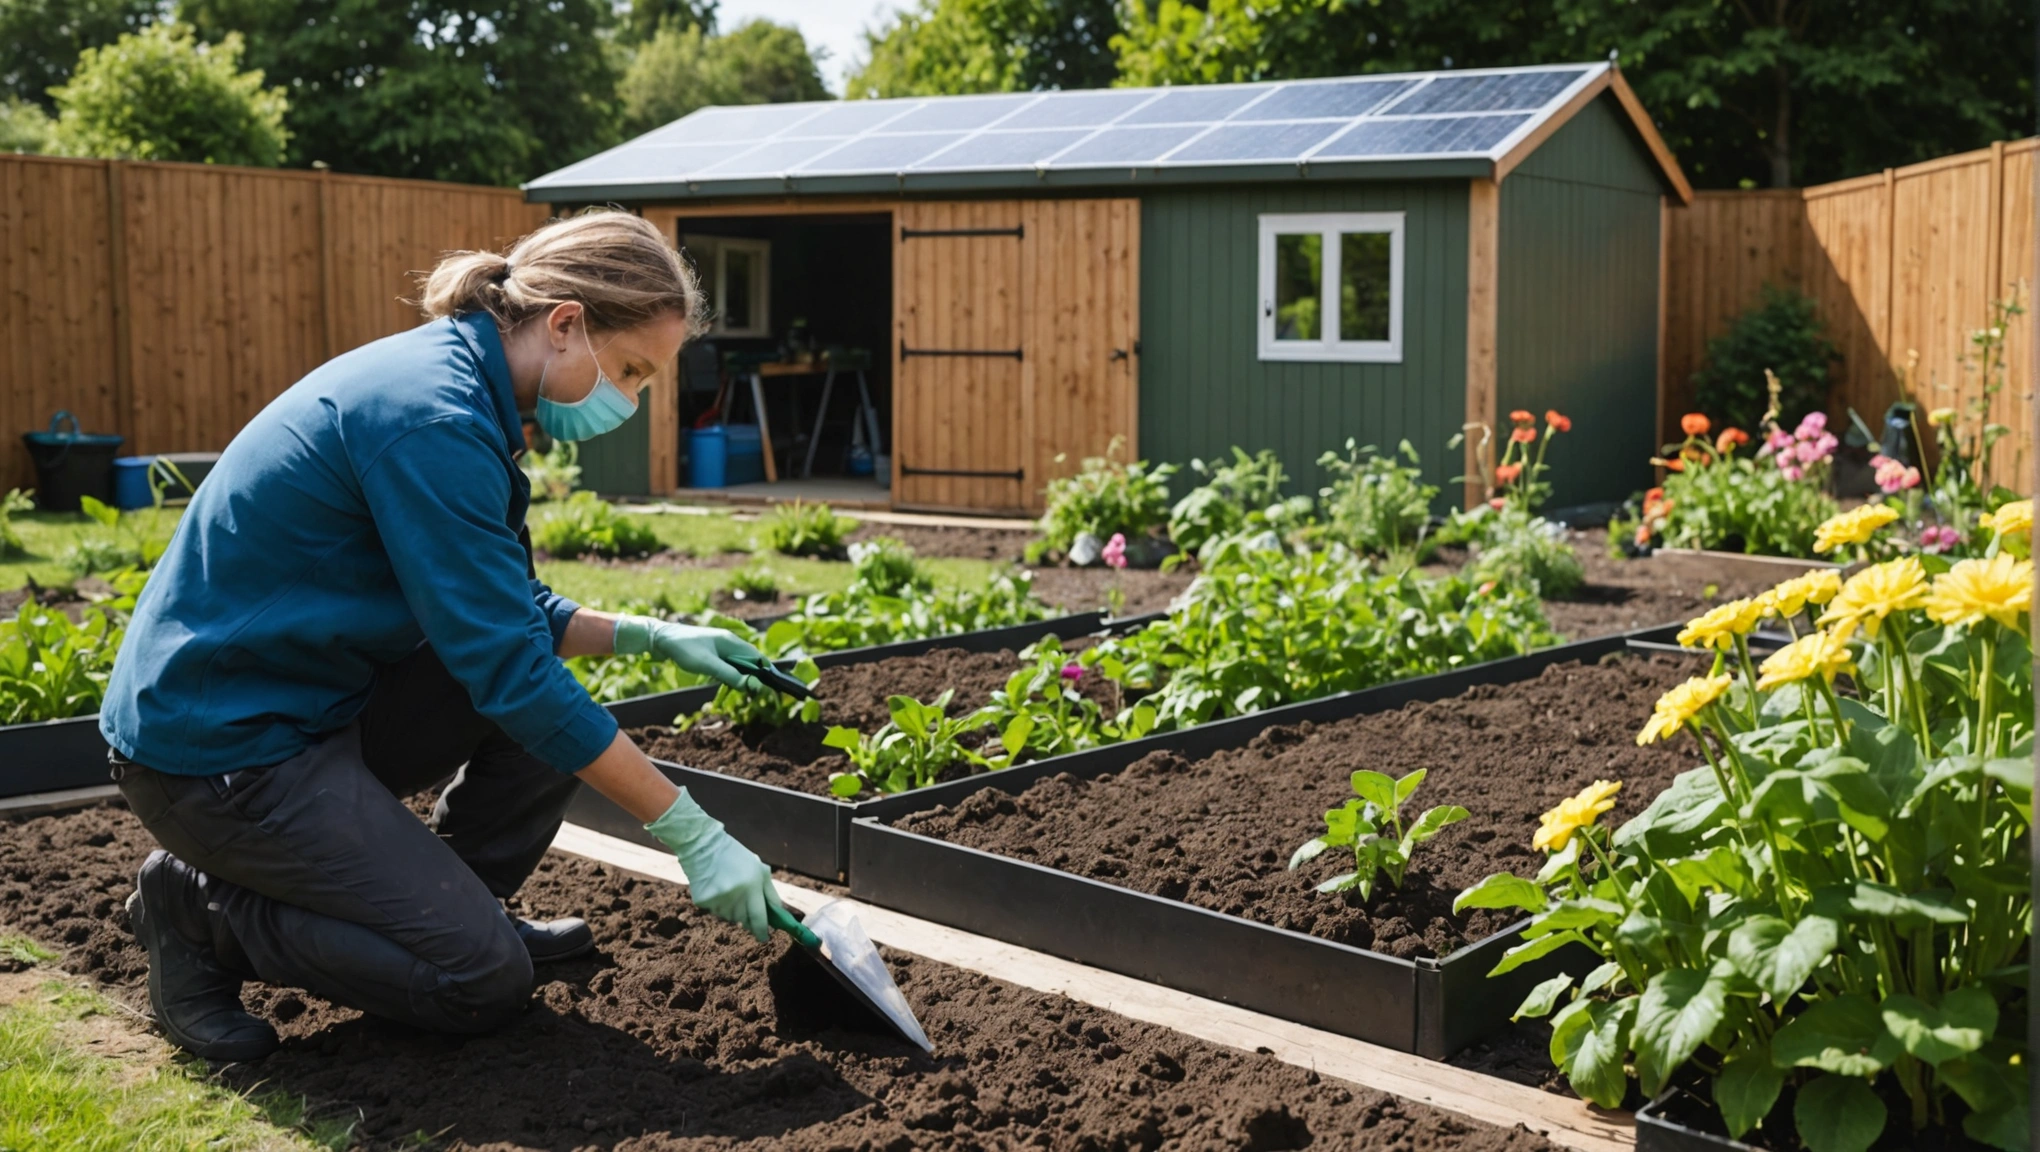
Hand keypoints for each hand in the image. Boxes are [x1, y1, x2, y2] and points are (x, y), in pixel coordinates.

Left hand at [614, 617, 764, 692]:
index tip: (767, 687)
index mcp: (731, 641)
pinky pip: (727, 664)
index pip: (757, 656)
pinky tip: (725, 682)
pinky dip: (729, 674)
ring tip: (741, 690)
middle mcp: (729, 642)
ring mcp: (720, 646)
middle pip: (749, 661)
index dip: (764, 671)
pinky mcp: (711, 651)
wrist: (660, 638)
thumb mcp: (708, 665)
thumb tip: (752, 685)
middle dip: (753, 676)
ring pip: (738, 663)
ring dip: (740, 676)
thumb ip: (730, 675)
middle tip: (752, 693)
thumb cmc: (683, 649)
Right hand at [644, 788, 783, 941]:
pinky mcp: (703, 901)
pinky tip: (717, 889)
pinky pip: (715, 911)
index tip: (764, 938)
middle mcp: (735, 895)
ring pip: (730, 917)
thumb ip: (770, 892)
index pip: (758, 917)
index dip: (762, 931)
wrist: (703, 846)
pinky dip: (719, 905)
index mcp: (752, 885)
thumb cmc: (736, 856)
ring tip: (730, 890)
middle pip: (744, 920)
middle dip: (748, 919)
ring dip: (733, 911)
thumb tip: (777, 914)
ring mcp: (718, 899)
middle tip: (746, 906)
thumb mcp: (759, 869)